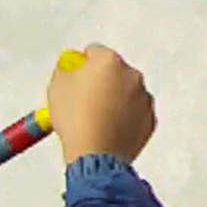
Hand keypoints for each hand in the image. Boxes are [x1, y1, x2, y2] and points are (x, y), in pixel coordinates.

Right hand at [47, 44, 156, 164]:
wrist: (95, 155)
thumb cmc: (76, 121)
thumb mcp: (56, 87)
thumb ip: (64, 69)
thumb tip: (69, 67)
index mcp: (109, 61)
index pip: (94, 52)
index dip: (81, 65)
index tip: (75, 77)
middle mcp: (132, 75)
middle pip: (114, 71)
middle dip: (101, 82)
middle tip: (83, 101)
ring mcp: (144, 98)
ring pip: (127, 92)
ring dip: (115, 100)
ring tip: (95, 120)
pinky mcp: (150, 120)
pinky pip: (136, 114)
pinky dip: (125, 119)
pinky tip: (108, 130)